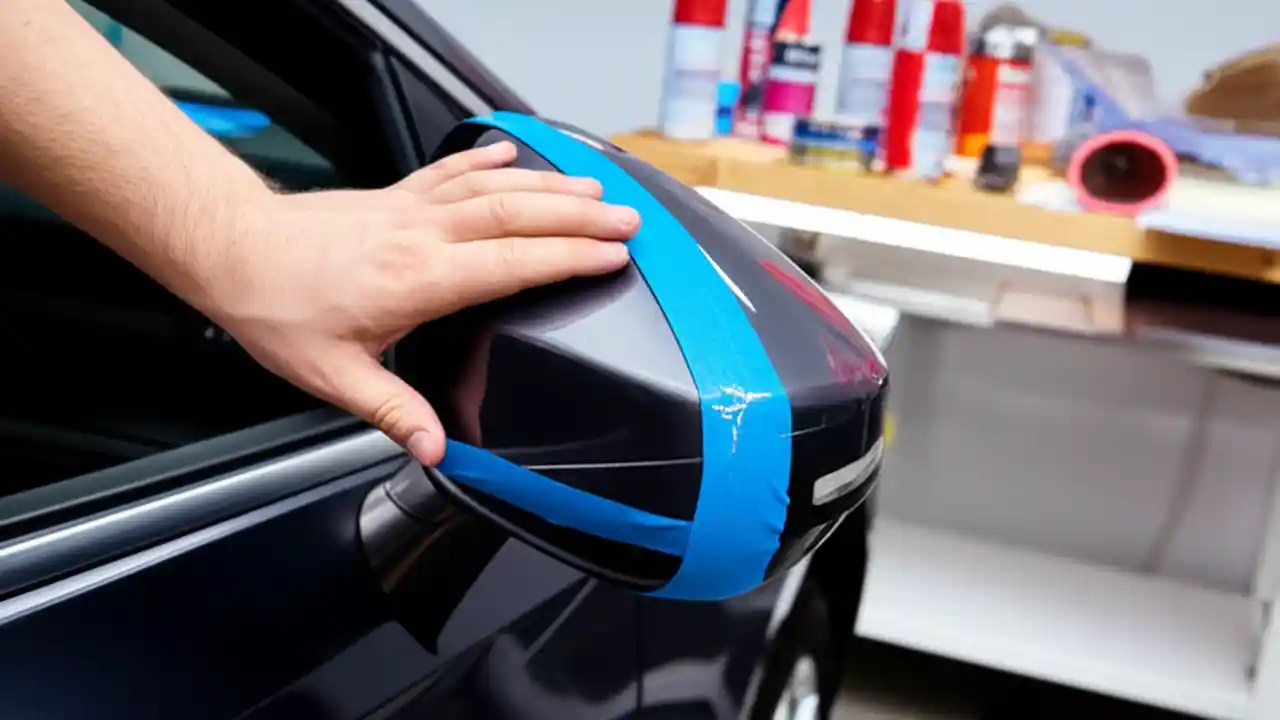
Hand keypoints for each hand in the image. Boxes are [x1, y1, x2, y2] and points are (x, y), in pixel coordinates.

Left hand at [187, 141, 637, 464]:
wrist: (232, 249)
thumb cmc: (277, 309)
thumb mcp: (334, 376)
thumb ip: (392, 411)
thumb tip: (434, 449)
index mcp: (417, 280)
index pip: (511, 264)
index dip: (568, 257)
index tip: (612, 255)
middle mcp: (421, 234)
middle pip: (516, 216)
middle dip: (579, 215)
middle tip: (628, 219)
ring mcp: (409, 207)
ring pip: (493, 188)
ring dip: (549, 184)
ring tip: (595, 186)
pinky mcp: (393, 195)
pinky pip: (451, 171)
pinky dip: (487, 161)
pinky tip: (512, 154)